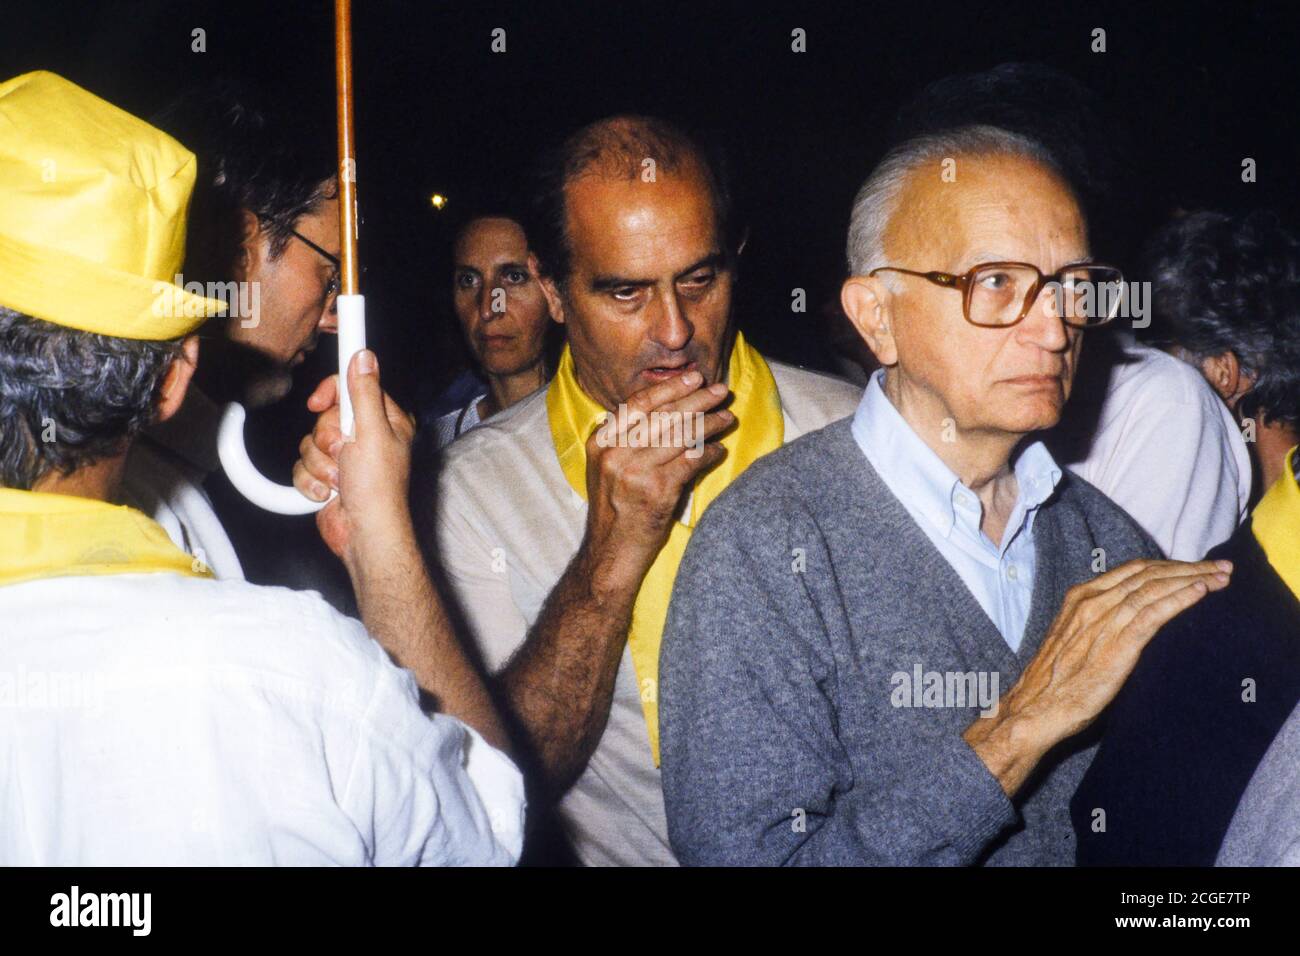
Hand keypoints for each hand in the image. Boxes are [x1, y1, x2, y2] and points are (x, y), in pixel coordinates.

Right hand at [292, 350, 415, 562]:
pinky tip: (330, 493)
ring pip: (310, 442)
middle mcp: (366, 437)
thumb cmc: (377, 488)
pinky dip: (312, 481)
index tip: (319, 404)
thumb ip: (365, 393)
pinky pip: (303, 466)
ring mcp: (346, 458)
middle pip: (325, 417)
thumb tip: (364, 356)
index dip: (332, 393)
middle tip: (344, 454)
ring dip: (320, 464)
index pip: (351, 387)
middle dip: (327, 439)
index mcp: (385, 421)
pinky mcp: (327, 476)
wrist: (363, 533)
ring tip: (341, 479)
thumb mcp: (373, 433)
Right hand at [582, 370, 732, 594]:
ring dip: (710, 424)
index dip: (669, 389)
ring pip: (681, 436)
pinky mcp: (656, 492)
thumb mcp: (607, 470)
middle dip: (697, 400)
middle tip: (721, 391)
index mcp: (601, 443)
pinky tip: (720, 450)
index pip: (639, 404)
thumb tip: (664, 411)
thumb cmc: (615, 511)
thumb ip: (626, 441)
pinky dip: (709, 453)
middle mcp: (615, 454)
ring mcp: (634, 472)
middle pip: (664, 415)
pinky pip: (691, 462)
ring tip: (728, 417)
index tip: (693, 378)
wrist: (611, 554)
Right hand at [964, 557, 1232, 794]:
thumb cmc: (1054, 683)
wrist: (1035, 708)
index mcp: (1080, 597)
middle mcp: (1091, 602)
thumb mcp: (1075, 640)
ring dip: (1193, 578)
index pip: (1132, 570)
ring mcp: (1104, 620)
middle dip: (1187, 567)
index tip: (1194, 567)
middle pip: (1148, 573)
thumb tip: (1131, 624)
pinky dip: (1181, 598)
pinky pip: (1154, 612)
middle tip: (1220, 566)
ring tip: (1222, 576)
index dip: (1166, 565)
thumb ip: (1100, 625)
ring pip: (1154, 587)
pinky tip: (1202, 591)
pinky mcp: (1118, 643)